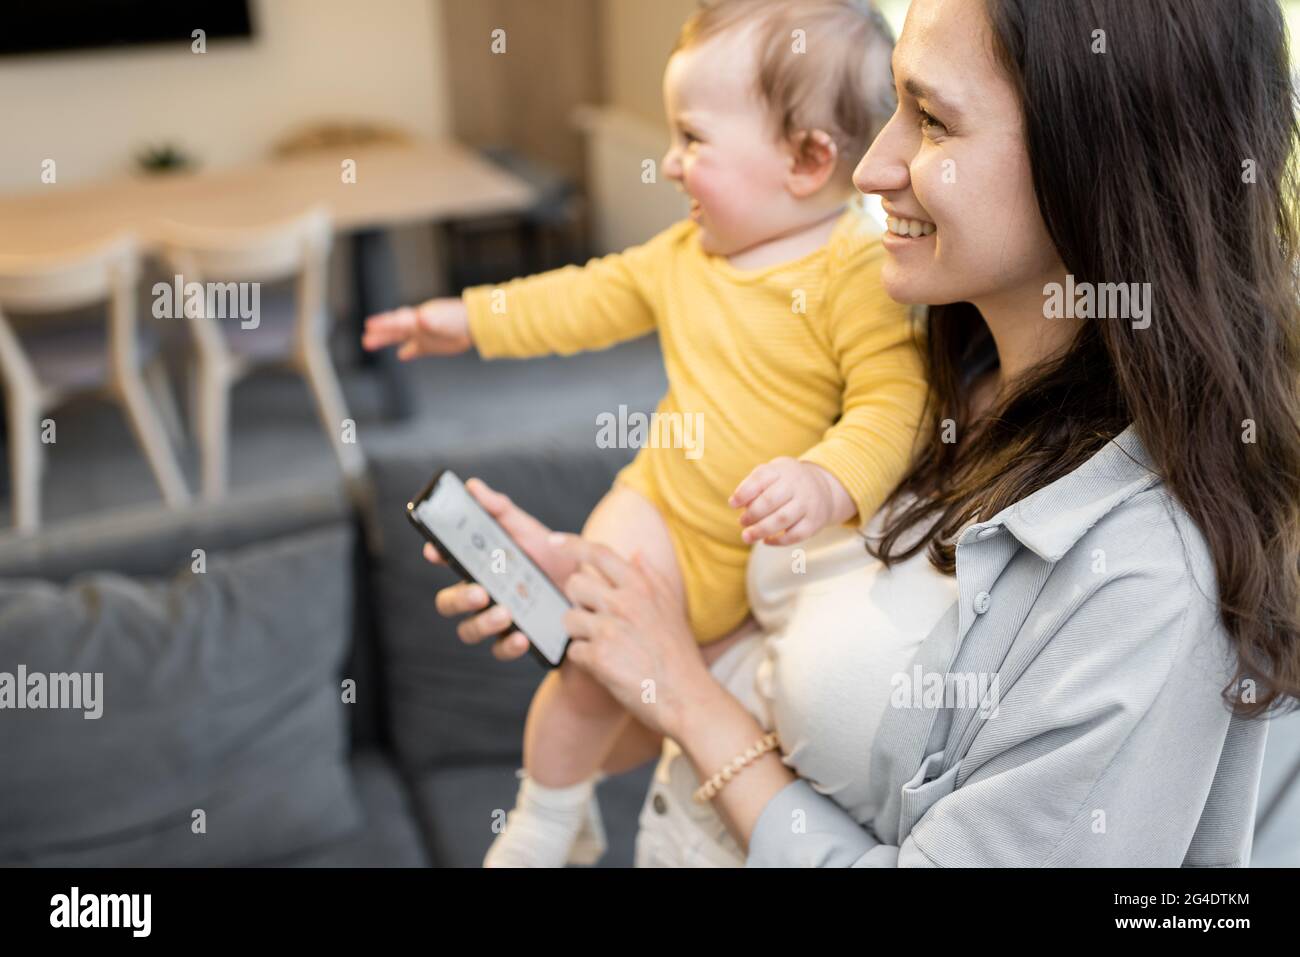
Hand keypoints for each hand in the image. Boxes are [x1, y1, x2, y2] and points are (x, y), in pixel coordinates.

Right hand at [362, 296, 471, 359]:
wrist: (475, 324)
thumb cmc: (459, 319)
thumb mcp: (444, 320)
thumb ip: (432, 320)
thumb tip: (421, 317)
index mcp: (418, 318)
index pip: (397, 321)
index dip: (383, 323)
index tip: (369, 325)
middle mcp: (417, 326)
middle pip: (394, 329)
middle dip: (380, 333)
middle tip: (365, 338)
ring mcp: (423, 335)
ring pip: (400, 338)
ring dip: (386, 341)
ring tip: (368, 343)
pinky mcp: (432, 346)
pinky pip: (416, 349)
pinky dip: (408, 352)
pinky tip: (401, 355)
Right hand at [424, 478, 578, 660]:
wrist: (590, 587)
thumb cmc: (552, 556)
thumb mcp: (530, 530)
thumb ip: (501, 510)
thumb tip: (473, 486)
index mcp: (478, 564)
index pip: (446, 559)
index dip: (436, 553)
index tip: (435, 550)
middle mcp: (481, 594)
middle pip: (449, 602)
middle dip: (458, 599)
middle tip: (479, 592)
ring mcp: (496, 619)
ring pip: (469, 630)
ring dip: (481, 623)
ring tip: (504, 612)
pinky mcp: (516, 640)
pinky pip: (501, 649)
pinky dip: (509, 645)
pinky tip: (522, 636)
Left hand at [553, 535, 714, 737]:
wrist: (687, 699)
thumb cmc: (679, 656)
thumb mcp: (672, 608)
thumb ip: (652, 577)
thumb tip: (636, 552)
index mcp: (641, 587)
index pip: (599, 553)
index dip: (572, 544)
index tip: (553, 541)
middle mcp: (625, 602)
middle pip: (575, 584)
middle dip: (578, 602)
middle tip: (595, 621)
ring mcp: (610, 628)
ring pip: (568, 618)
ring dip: (579, 635)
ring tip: (603, 647)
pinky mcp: (599, 656)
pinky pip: (572, 651)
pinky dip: (584, 661)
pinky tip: (606, 667)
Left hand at [729, 458, 855, 545]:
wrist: (824, 488)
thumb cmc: (786, 482)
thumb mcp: (772, 474)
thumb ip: (753, 485)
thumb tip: (736, 503)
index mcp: (782, 471)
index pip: (760, 478)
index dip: (744, 492)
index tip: (732, 504)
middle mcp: (797, 485)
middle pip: (770, 500)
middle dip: (752, 514)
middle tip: (741, 522)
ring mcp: (807, 504)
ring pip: (782, 519)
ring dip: (761, 530)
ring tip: (747, 536)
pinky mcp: (814, 522)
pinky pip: (795, 535)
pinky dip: (778, 541)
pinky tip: (766, 541)